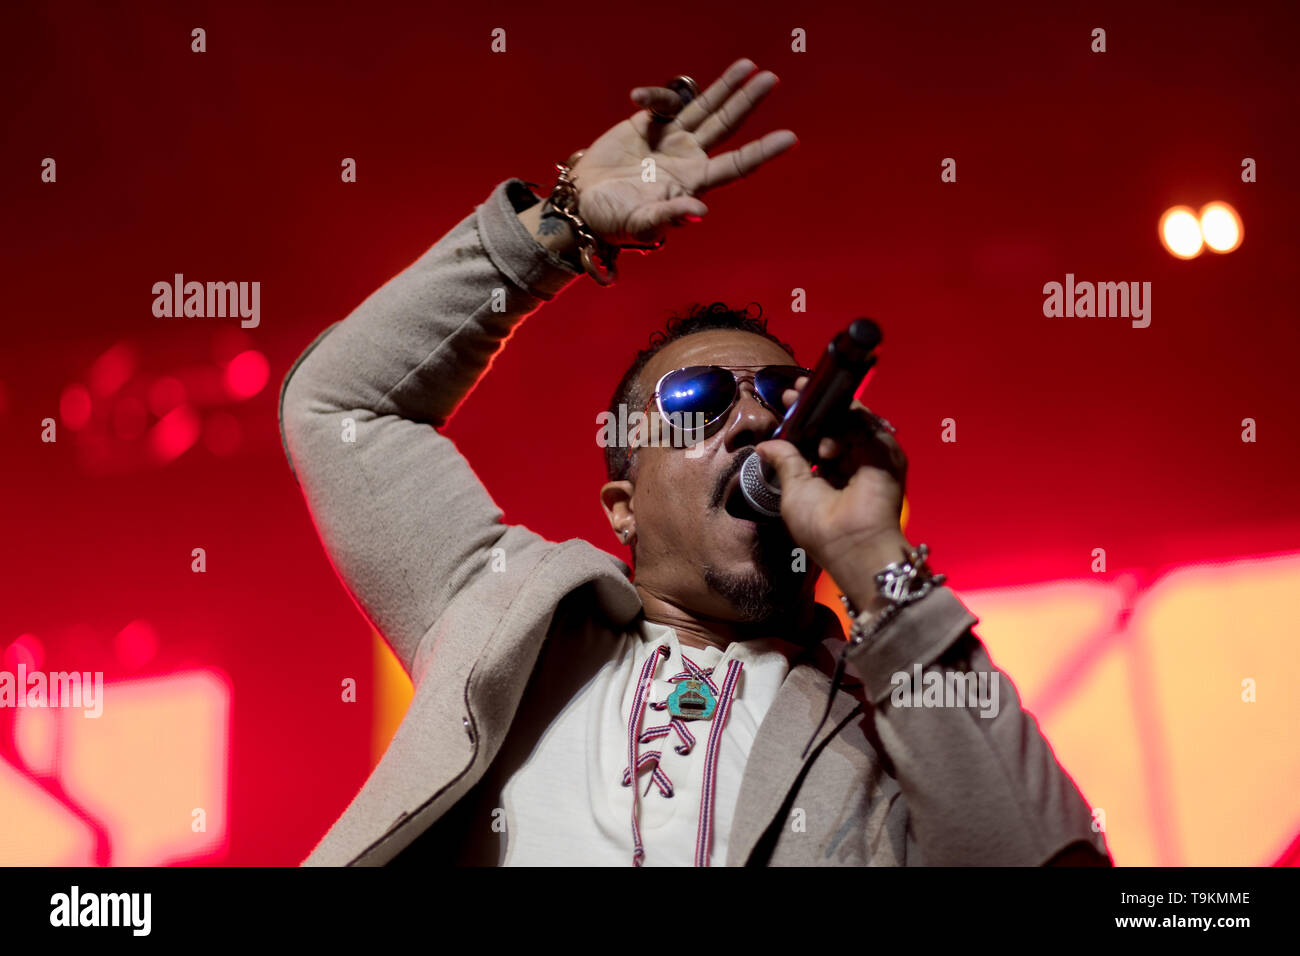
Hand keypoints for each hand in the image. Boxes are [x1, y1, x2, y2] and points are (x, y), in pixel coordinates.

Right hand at [566, 57, 797, 247]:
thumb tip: (701, 210)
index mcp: (693, 183)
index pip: (736, 165)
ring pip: (705, 108)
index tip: (789, 137)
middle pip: (727, 127)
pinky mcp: (649, 125)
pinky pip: (664, 103)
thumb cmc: (611, 220)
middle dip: (748, 103)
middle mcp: (689, 159)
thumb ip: (668, 217)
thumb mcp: (639, 224)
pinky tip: (638, 99)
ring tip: (748, 65)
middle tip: (771, 79)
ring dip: (725, 87)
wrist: (581, 201)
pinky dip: (656, 96)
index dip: (762, 151)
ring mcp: (672, 139)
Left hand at [754, 377, 909, 587]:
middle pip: (835, 425)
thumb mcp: (794, 490)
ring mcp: (871, 458)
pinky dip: (847, 424)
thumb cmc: (820, 527)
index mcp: (831, 477)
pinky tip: (827, 440)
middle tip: (794, 392)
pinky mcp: (887, 454)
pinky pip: (867, 426)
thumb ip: (785, 462)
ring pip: (851, 421)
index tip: (786, 403)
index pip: (817, 439)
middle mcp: (853, 465)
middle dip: (814, 407)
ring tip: (803, 406)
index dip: (802, 421)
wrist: (852, 543)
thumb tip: (764, 445)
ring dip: (828, 412)